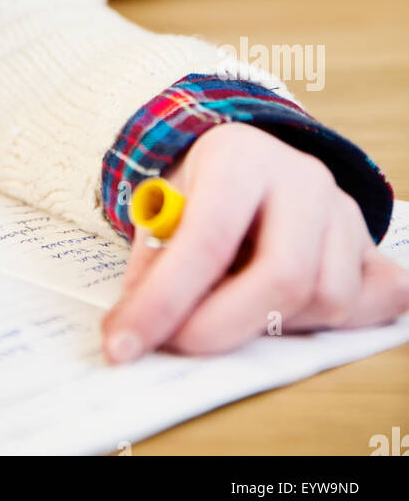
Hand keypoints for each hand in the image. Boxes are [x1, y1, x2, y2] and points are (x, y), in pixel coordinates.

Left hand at [101, 122, 408, 362]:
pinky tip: (296, 319)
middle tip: (179, 344)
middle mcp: (303, 178)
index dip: (164, 301)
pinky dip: (341, 326)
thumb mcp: (162, 208)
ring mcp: (344, 212)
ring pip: (329, 299)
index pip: (207, 238)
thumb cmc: (201, 190)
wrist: (248, 160)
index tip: (124, 344)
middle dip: (223, 326)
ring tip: (232, 311)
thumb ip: (152, 265)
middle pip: (284, 276)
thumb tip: (137, 331)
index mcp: (241, 156)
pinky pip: (375, 301)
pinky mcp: (370, 245)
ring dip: (274, 327)